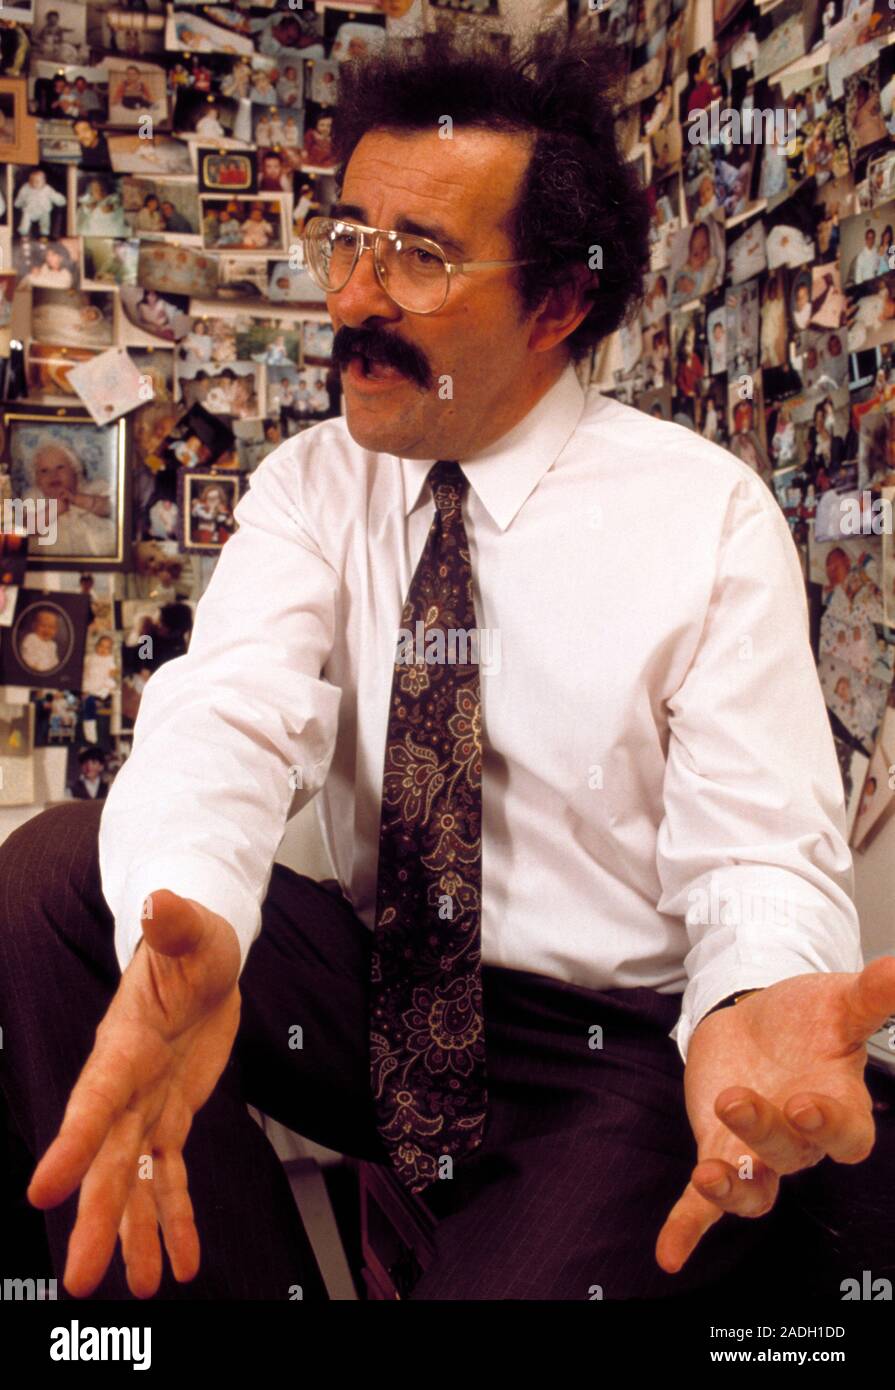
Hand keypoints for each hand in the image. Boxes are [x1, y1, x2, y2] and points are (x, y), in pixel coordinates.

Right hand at [27, 890, 240, 1298]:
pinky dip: (175, 1217)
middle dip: (96, 1218)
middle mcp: (126, 1085)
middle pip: (107, 1159)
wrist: (202, 956)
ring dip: (135, 1233)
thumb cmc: (192, 942)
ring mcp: (147, 1104)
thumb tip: (158, 901)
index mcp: (123, 1046)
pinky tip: (179, 1260)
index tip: (43, 1192)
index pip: (93, 1101)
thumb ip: (174, 926)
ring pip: (135, 1179)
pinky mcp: (172, 1115)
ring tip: (136, 1287)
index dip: (71, 1145)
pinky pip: (170, 1174)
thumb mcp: (191, 932)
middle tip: (83, 1279)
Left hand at [656, 957, 894, 1273]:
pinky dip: (688, 1225)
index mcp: (838, 1105)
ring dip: (732, 1186)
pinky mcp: (717, 1150)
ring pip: (754, 1186)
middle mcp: (800, 1139)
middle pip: (793, 1154)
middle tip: (741, 1104)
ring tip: (708, 1172)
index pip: (848, 1135)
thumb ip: (872, 995)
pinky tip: (669, 1254)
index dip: (830, 1128)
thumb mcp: (837, 1001)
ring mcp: (757, 1150)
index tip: (807, 1105)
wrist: (755, 1020)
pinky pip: (705, 1204)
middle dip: (767, 1133)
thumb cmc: (806, 1020)